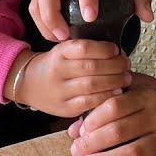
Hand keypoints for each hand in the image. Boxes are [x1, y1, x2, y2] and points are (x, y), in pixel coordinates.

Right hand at [19, 41, 133, 117]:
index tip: (117, 50)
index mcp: (59, 52)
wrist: (29, 83)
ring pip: (92, 86)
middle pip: (92, 67)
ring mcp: (60, 91)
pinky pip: (89, 103)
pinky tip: (116, 93)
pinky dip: (106, 97)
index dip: (105, 49)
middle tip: (126, 65)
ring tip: (126, 78)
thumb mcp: (64, 50)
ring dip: (115, 82)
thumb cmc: (55, 65)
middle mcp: (58, 70)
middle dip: (115, 66)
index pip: (85, 48)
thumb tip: (116, 52)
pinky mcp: (64, 108)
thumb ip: (85, 49)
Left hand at [69, 84, 155, 155]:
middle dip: (93, 143)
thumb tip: (76, 127)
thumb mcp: (144, 94)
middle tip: (76, 151)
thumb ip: (113, 102)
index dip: (94, 119)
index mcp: (151, 96)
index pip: (116, 105)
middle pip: (120, 130)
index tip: (79, 131)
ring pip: (134, 153)